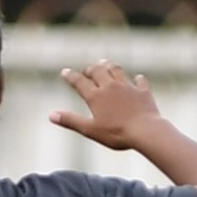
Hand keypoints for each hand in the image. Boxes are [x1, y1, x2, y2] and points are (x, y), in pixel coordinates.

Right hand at [50, 61, 167, 151]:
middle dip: (90, 69)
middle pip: (98, 71)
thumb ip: (70, 121)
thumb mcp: (89, 130)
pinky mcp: (143, 91)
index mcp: (96, 96)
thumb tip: (51, 115)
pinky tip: (136, 78)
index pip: (79, 82)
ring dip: (109, 66)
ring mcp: (128, 87)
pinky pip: (139, 80)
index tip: (65, 72)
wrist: (145, 130)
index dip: (71, 76)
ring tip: (105, 64)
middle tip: (87, 70)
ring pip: (116, 70)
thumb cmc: (116, 133)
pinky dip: (136, 79)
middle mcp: (110, 86)